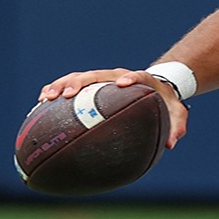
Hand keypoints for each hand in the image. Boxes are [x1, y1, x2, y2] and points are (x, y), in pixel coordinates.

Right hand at [40, 68, 189, 148]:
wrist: (156, 87)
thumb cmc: (165, 103)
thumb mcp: (176, 113)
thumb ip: (177, 126)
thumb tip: (171, 144)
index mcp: (141, 80)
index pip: (135, 76)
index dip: (129, 78)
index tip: (121, 83)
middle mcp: (118, 76)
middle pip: (97, 74)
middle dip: (80, 82)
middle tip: (67, 94)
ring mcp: (103, 78)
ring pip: (78, 78)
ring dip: (61, 85)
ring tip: (45, 97)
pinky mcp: (92, 84)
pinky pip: (71, 85)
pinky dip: (57, 91)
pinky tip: (40, 104)